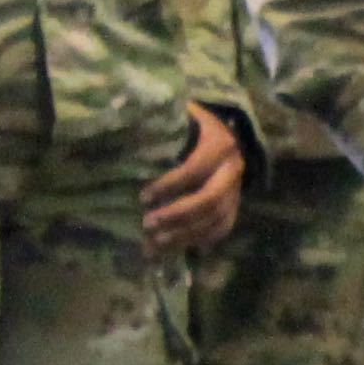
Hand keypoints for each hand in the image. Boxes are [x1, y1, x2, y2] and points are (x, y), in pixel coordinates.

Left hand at [144, 109, 246, 256]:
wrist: (231, 130)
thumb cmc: (196, 122)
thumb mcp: (183, 116)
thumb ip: (163, 126)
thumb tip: (126, 138)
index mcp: (219, 146)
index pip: (193, 170)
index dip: (168, 186)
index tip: (143, 197)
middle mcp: (233, 170)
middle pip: (208, 201)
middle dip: (177, 215)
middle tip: (148, 224)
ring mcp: (237, 190)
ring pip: (216, 219)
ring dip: (186, 235)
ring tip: (156, 244)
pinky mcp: (236, 204)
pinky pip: (223, 227)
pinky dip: (203, 240)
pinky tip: (182, 249)